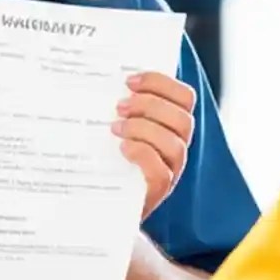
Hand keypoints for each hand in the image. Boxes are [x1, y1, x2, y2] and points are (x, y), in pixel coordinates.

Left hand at [112, 72, 196, 219]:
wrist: (94, 203)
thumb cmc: (104, 157)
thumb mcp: (111, 125)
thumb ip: (118, 104)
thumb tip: (99, 76)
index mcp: (170, 125)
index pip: (184, 97)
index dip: (161, 83)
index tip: (129, 80)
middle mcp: (176, 148)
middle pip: (183, 119)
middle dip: (150, 105)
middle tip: (119, 106)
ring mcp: (170, 172)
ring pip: (175, 145)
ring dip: (144, 129)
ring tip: (115, 127)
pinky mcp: (156, 193)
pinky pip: (161, 172)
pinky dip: (142, 154)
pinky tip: (122, 149)